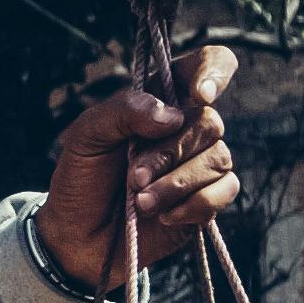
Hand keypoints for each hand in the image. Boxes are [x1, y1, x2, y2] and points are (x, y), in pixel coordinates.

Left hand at [38, 44, 242, 295]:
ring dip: (175, 184)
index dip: (213, 72)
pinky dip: (194, 205)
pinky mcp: (207, 199)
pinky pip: (225, 191)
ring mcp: (199, 163)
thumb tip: (173, 114)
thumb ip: (122, 111)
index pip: (206, 65)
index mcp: (161, 99)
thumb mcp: (85, 137)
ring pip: (218, 159)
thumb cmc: (81, 180)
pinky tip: (164, 216)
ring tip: (139, 202)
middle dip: (170, 153)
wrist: (78, 238)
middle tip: (133, 177)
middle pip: (209, 122)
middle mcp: (186, 127)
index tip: (199, 95)